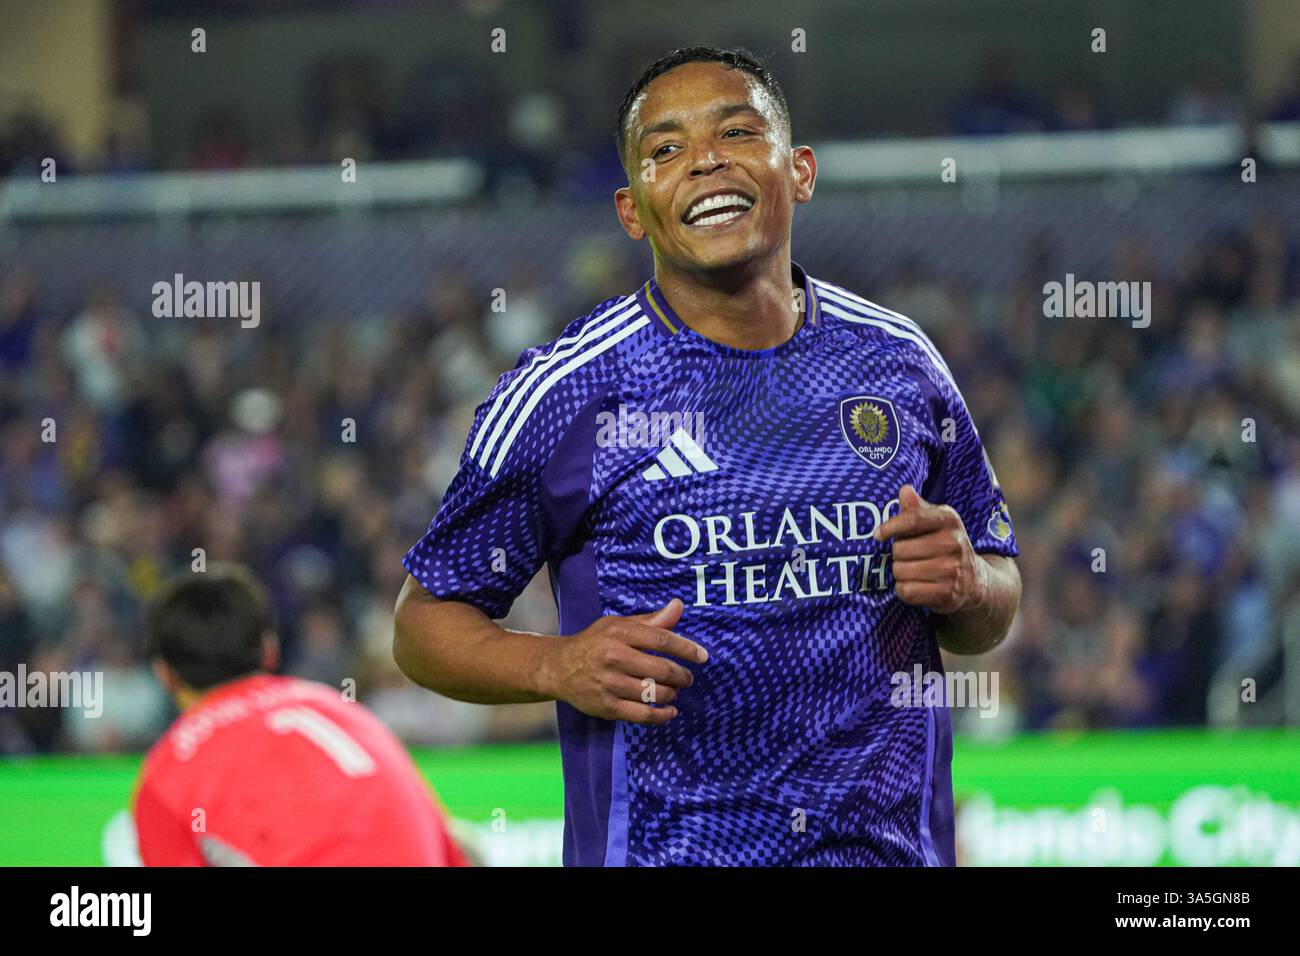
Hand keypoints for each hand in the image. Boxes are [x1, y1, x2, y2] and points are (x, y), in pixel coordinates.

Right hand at [538, 598, 706, 725]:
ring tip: (674, 690)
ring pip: (654, 693)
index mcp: (619, 633)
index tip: (703, 656)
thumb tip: (679, 606)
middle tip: (688, 677)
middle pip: (661, 669)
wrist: (559, 667)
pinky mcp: (607, 707)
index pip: (661, 640)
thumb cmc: (595, 642)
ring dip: (672, 694)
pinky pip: (642, 715)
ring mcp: (610, 684)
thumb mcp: (619, 624)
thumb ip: (651, 620)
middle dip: (682, 675)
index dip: (686, 649)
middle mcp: (614, 657)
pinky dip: (661, 715)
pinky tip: (670, 711)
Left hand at [873, 484, 988, 615]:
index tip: (877, 535)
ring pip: (901, 571)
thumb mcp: (935, 522)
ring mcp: (952, 569)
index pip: (913, 519)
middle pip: (900, 549)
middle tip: (907, 557)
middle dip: (897, 555)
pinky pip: (907, 591)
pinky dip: (904, 590)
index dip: (890, 527)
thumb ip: (916, 509)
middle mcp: (954, 543)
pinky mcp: (948, 593)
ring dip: (899, 573)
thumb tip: (904, 490)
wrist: (973, 579)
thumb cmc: (945, 545)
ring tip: (912, 570)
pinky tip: (915, 585)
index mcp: (949, 520)